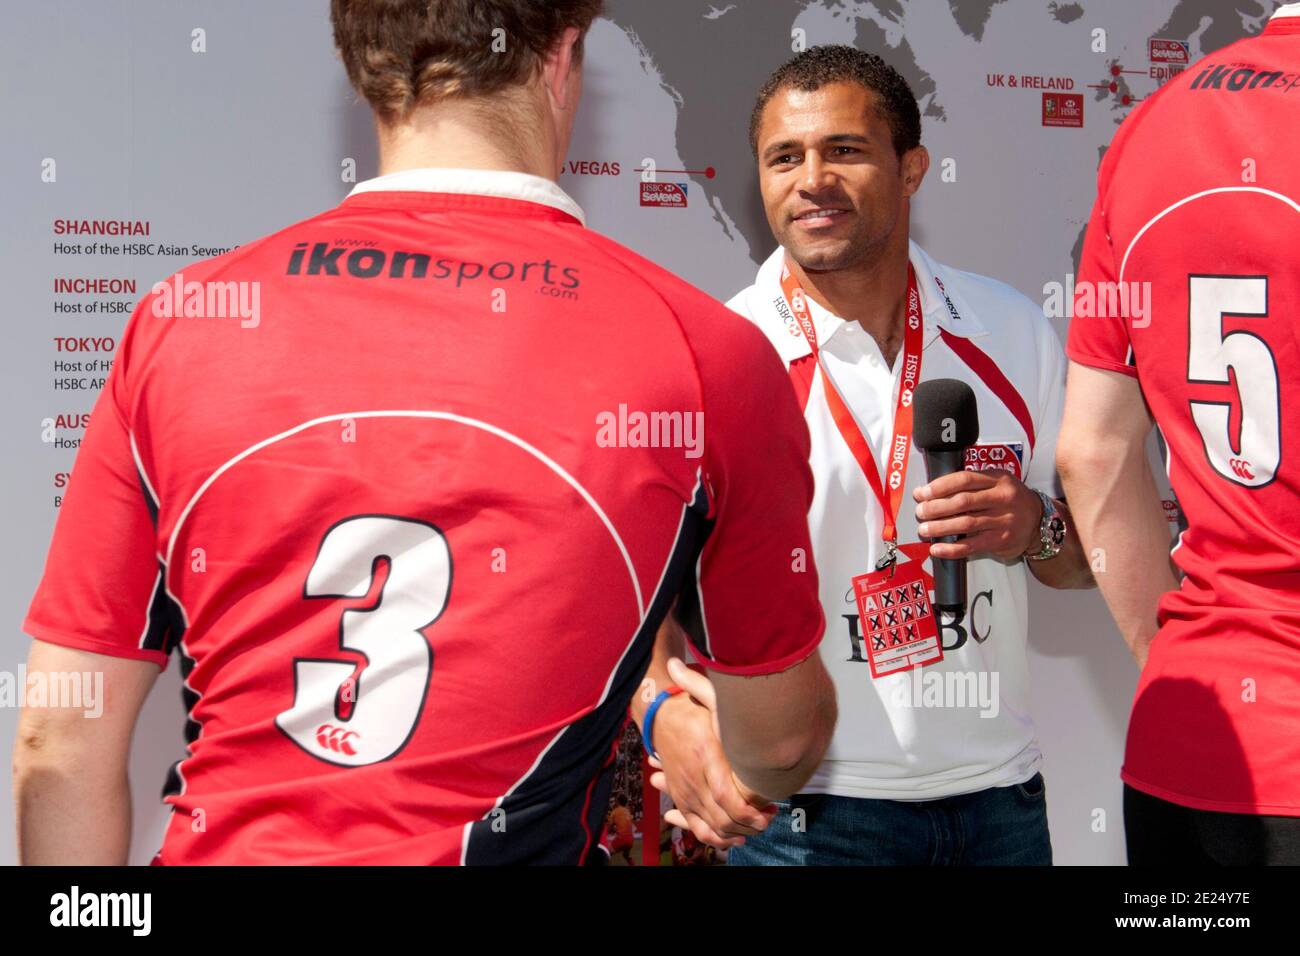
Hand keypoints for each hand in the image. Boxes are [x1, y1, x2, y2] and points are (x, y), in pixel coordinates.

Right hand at [647, 657, 777, 848]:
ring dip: (736, 833)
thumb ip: (718, 695)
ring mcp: (685, 792)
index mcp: (705, 756)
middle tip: (769, 816)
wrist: (660, 716)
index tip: (768, 811)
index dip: (749, 812)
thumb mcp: (709, 698)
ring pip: (711, 828)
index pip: (726, 797)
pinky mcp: (681, 798)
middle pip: (722, 818)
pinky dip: (716, 838)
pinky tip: (735, 836)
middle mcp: (693, 779)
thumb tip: (724, 682)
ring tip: (756, 825)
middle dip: (750, 825)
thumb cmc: (692, 707)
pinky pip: (697, 828)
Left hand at [913, 470, 1041, 561]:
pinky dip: (951, 549)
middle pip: (962, 502)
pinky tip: (937, 548)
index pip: (964, 479)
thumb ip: (972, 483)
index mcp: (999, 479)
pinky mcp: (1001, 540)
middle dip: (936, 507)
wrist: (1040, 522)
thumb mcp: (998, 482)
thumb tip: (933, 491)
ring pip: (965, 524)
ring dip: (940, 527)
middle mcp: (1002, 498)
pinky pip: (971, 546)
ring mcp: (1003, 520)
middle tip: (921, 512)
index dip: (939, 486)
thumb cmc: (1011, 500)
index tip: (922, 493)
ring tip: (924, 529)